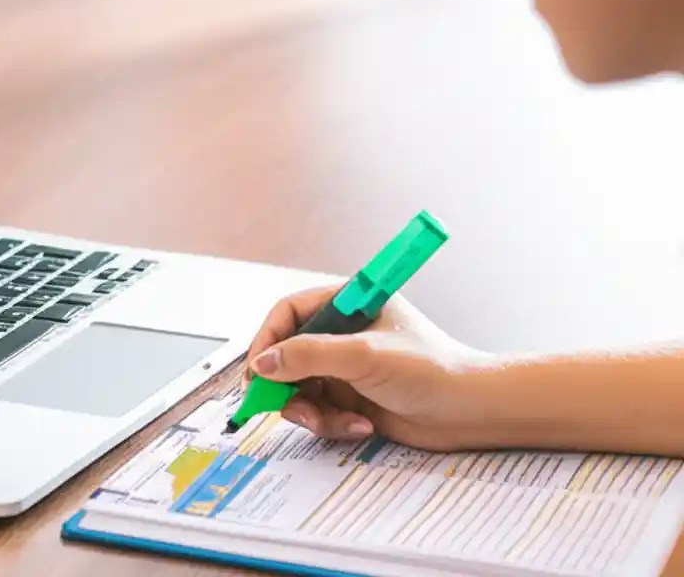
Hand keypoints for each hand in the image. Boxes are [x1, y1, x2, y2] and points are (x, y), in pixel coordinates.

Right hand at [247, 285, 496, 450]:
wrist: (471, 412)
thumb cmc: (433, 370)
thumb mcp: (364, 356)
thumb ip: (309, 355)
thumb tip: (263, 363)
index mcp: (347, 304)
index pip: (289, 313)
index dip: (268, 340)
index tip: (257, 369)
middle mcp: (342, 333)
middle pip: (287, 354)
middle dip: (285, 384)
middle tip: (281, 405)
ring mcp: (345, 367)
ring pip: (299, 388)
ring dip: (310, 410)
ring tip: (334, 420)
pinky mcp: (351, 397)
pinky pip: (319, 411)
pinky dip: (332, 423)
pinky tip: (360, 425)